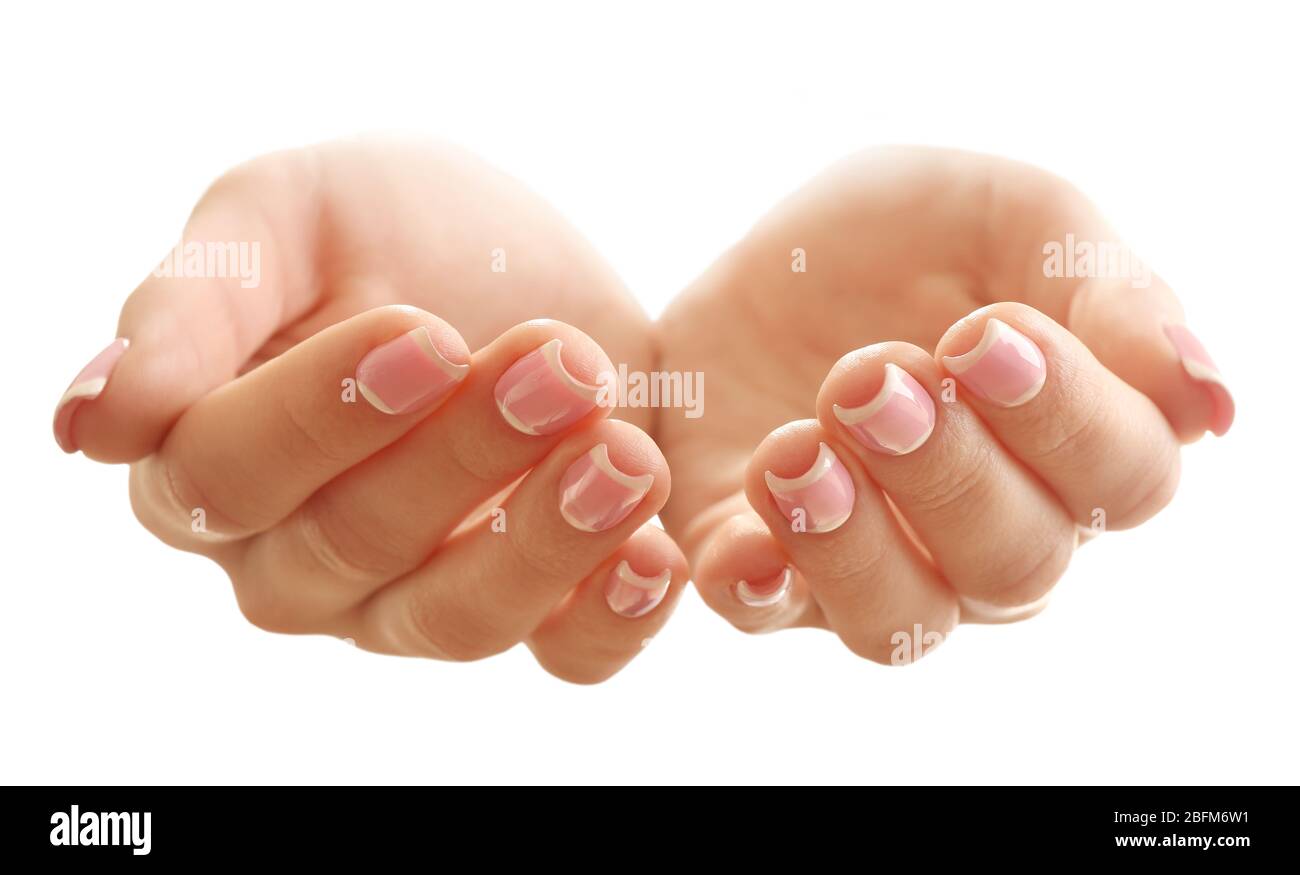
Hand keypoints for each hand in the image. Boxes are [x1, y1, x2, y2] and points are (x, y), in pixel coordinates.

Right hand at [54, 141, 684, 682]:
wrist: (522, 257)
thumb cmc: (385, 224)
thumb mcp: (287, 214)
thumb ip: (192, 305)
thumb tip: (95, 422)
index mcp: (209, 462)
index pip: (228, 475)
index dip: (321, 414)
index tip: (420, 332)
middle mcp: (298, 557)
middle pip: (353, 546)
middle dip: (463, 454)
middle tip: (556, 364)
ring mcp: (412, 599)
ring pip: (457, 617)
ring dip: (547, 538)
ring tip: (625, 452)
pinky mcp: (530, 605)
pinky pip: (560, 652)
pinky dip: (609, 620)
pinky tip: (657, 558)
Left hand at [656, 146, 1231, 662]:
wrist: (755, 254)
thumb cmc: (901, 240)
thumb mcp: (1007, 217)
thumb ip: (1106, 292)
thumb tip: (1206, 404)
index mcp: (1070, 448)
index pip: (1126, 479)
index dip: (1068, 419)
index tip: (982, 337)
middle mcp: (987, 531)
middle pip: (1018, 564)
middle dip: (949, 470)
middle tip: (874, 375)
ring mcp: (875, 560)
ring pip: (905, 621)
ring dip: (855, 541)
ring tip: (799, 447)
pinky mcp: (761, 561)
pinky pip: (767, 613)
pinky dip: (757, 585)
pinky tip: (742, 538)